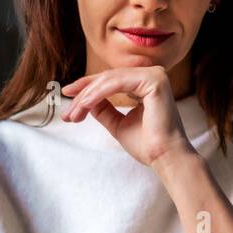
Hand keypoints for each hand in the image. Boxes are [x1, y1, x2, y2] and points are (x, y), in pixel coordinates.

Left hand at [60, 66, 194, 166]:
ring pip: (110, 80)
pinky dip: (98, 93)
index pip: (111, 81)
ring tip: (74, 113)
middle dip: (84, 94)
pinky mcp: (154, 80)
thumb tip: (85, 100)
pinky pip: (117, 83)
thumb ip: (104, 110)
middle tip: (68, 112)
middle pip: (108, 79)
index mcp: (146, 84)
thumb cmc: (148, 145)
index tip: (67, 96)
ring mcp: (155, 75)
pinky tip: (85, 105)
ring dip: (87, 96)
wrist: (165, 157)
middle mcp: (152, 75)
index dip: (87, 88)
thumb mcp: (118, 124)